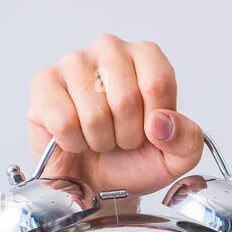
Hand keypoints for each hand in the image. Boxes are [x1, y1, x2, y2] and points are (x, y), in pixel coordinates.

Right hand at [27, 34, 203, 195]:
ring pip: (94, 113)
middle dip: (126, 134)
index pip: (156, 84)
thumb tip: (161, 122)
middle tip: (120, 138)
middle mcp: (111, 49)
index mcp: (148, 58)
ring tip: (99, 137)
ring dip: (99, 140)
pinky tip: (75, 137)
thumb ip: (187, 139)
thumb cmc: (134, 160)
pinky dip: (73, 142)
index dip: (153, 122)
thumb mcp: (178, 157)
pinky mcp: (45, 81)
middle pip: (125, 99)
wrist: (98, 181)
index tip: (149, 131)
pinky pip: (63, 121)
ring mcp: (75, 62)